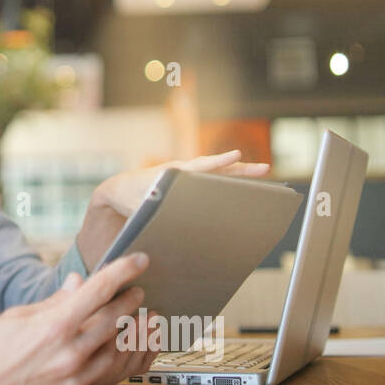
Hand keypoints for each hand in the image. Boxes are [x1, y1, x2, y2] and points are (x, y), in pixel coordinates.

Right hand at [0, 254, 150, 384]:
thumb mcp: (15, 318)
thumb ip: (54, 302)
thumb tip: (78, 284)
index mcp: (53, 326)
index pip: (99, 290)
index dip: (123, 271)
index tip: (139, 260)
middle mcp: (68, 355)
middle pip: (115, 322)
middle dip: (130, 303)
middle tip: (138, 294)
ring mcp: (72, 383)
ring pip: (115, 353)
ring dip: (128, 335)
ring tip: (135, 324)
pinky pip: (99, 380)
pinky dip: (108, 363)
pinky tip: (111, 354)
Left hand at [91, 149, 270, 218]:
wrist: (118, 189)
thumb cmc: (128, 198)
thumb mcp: (140, 208)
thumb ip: (155, 215)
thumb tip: (171, 229)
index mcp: (172, 174)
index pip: (199, 167)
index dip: (217, 163)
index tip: (235, 156)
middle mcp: (183, 171)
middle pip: (216, 168)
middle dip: (240, 169)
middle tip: (265, 168)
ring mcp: (187, 175)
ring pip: (217, 172)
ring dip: (238, 173)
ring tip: (262, 172)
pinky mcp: (187, 182)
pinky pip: (212, 179)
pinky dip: (227, 179)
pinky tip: (242, 188)